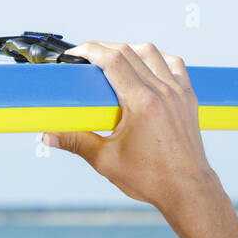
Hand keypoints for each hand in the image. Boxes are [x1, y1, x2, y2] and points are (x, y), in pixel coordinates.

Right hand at [42, 42, 219, 212]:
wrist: (186, 189)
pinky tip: (144, 66)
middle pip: (130, 52)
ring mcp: (178, 92)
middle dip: (104, 49)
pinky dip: (156, 59)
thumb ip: (75, 143)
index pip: (114, 61)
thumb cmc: (151, 178)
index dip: (91, 50)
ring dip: (129, 50)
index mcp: (143, 104)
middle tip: (86, 58)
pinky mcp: (187, 97)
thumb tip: (49, 136)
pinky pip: (173, 64)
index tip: (76, 53)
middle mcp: (163, 91)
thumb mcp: (105, 161)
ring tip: (112, 60)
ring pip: (152, 53)